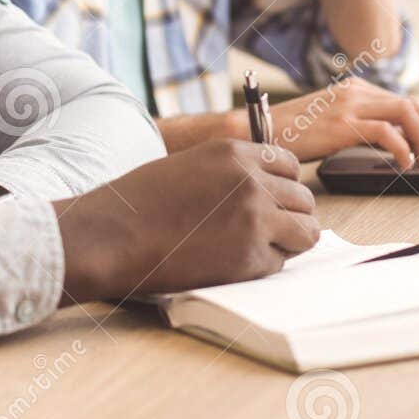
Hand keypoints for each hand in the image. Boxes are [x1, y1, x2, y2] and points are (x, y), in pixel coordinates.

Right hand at [52, 139, 317, 301]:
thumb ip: (229, 171)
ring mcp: (255, 219)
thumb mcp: (190, 165)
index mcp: (234, 152)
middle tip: (267, 231)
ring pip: (306, 232)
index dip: (282, 186)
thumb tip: (263, 187)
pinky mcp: (250, 258)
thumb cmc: (139, 203)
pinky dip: (265, 266)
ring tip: (259, 249)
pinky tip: (234, 263)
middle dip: (290, 215)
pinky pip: (281, 262)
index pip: (289, 165)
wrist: (112, 236)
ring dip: (288, 241)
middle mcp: (251, 181)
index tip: (271, 201)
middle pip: (304, 199)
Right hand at [270, 80, 418, 167]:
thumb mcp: (331, 124)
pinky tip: (406, 165)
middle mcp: (356, 92)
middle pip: (412, 105)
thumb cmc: (291, 133)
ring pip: (406, 113)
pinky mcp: (343, 123)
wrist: (261, 130)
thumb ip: (359, 126)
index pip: (405, 102)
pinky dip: (403, 148)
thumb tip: (392, 144)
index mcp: (355, 89)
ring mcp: (350, 105)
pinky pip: (386, 132)